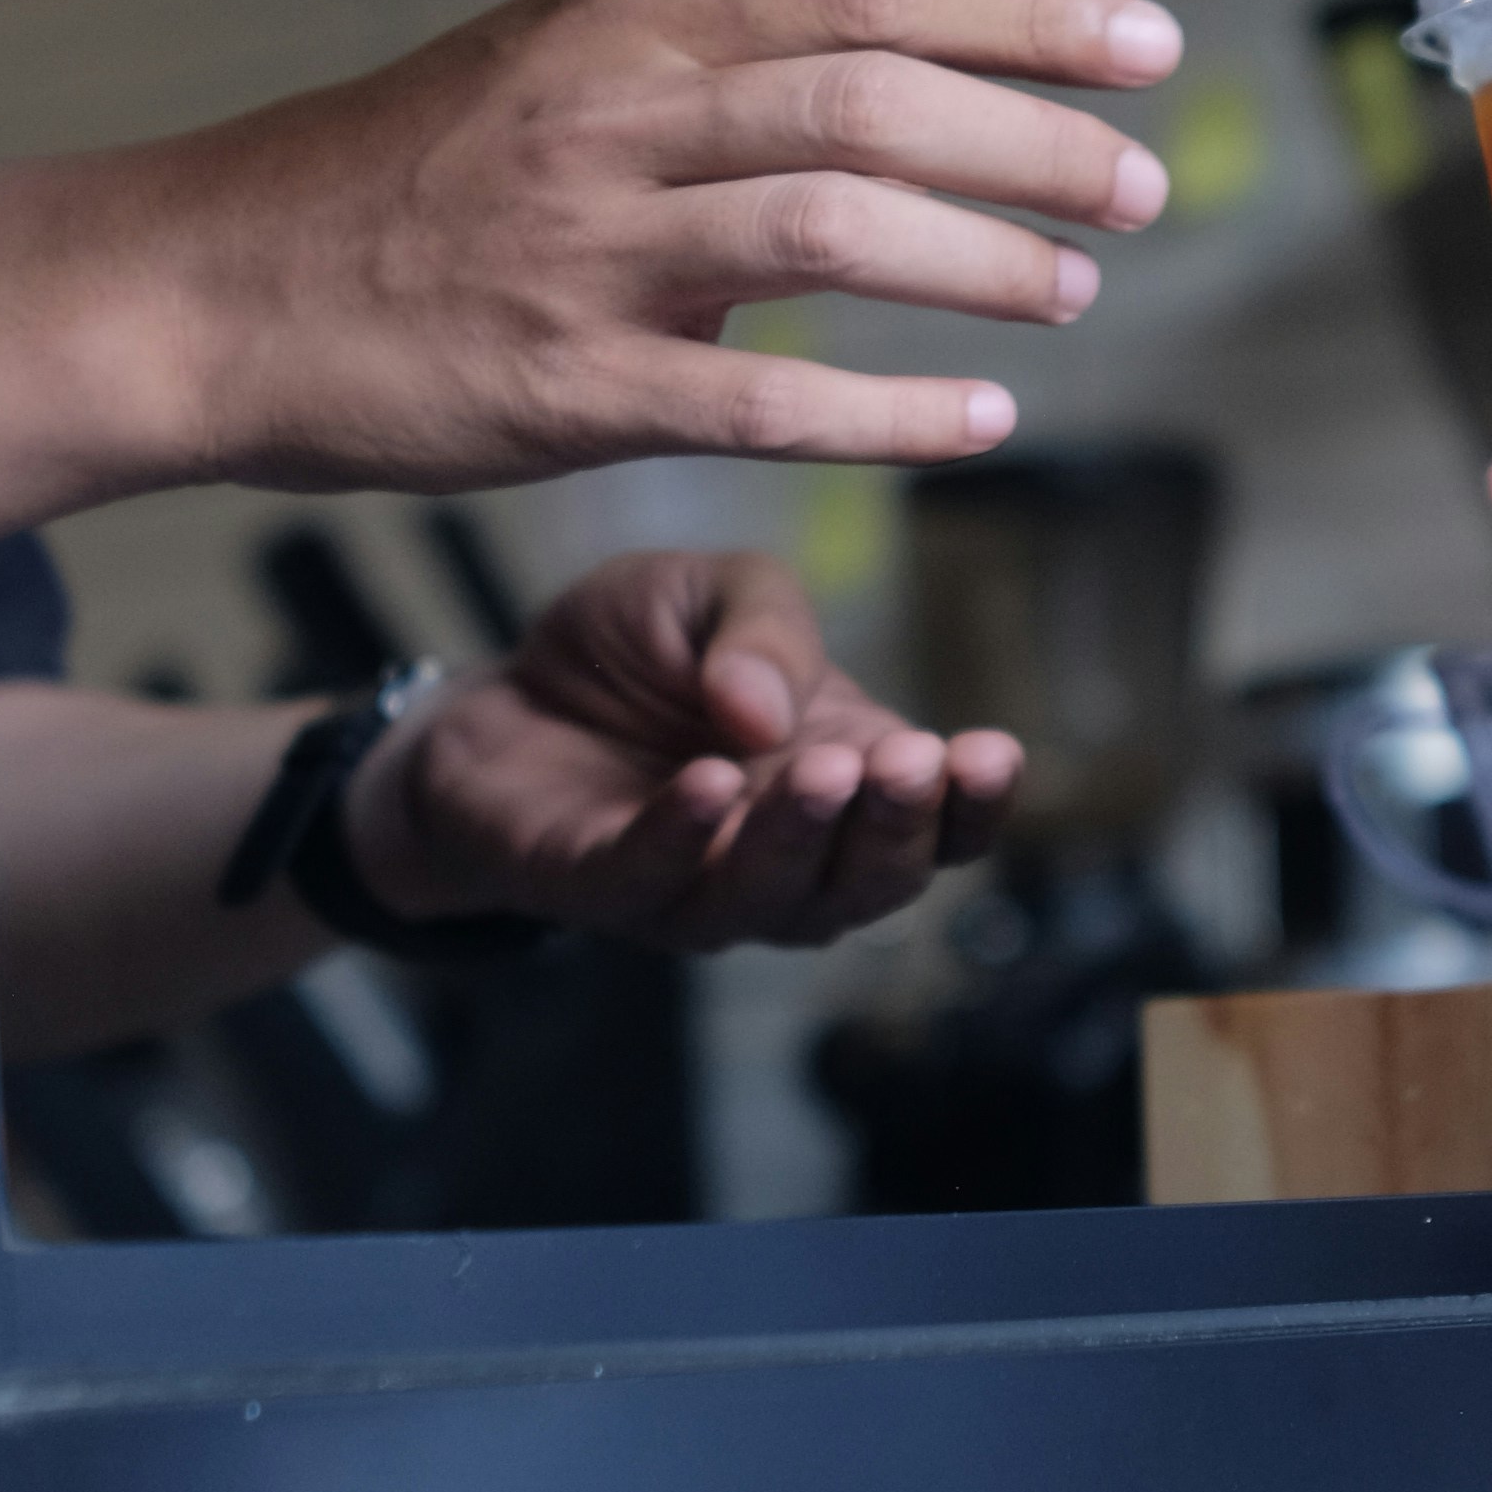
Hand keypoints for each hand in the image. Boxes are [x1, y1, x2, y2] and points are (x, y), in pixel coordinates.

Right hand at [0, 0, 1184, 530]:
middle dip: (1036, 144)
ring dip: (983, 264)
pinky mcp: (564, 388)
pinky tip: (979, 421)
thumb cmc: (398, 184)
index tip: (1145, 44)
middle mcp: (618, 118)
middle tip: (1142, 187)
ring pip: (835, 233)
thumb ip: (709, 78)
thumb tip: (882, 90)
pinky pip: (761, 402)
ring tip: (1076, 291)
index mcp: (630, 26)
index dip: (1027, 14)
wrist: (211, 290)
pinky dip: (889, 414)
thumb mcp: (553, 73)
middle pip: (877, 102)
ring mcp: (589, 252)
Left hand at [343, 546, 1022, 953]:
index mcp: (847, 782)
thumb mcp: (717, 592)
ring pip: (774, 899)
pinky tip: (710, 783)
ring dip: (805, 839)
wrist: (500, 695)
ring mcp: (700, 887)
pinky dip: (686, 837)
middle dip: (901, 826)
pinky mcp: (601, 888)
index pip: (941, 827)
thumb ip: (765, 624)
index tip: (991, 751)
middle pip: (874, 881)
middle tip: (914, 762)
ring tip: (822, 771)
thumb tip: (775, 710)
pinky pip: (654, 878)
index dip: (977, 804)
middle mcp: (790, 855)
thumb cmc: (637, 655)